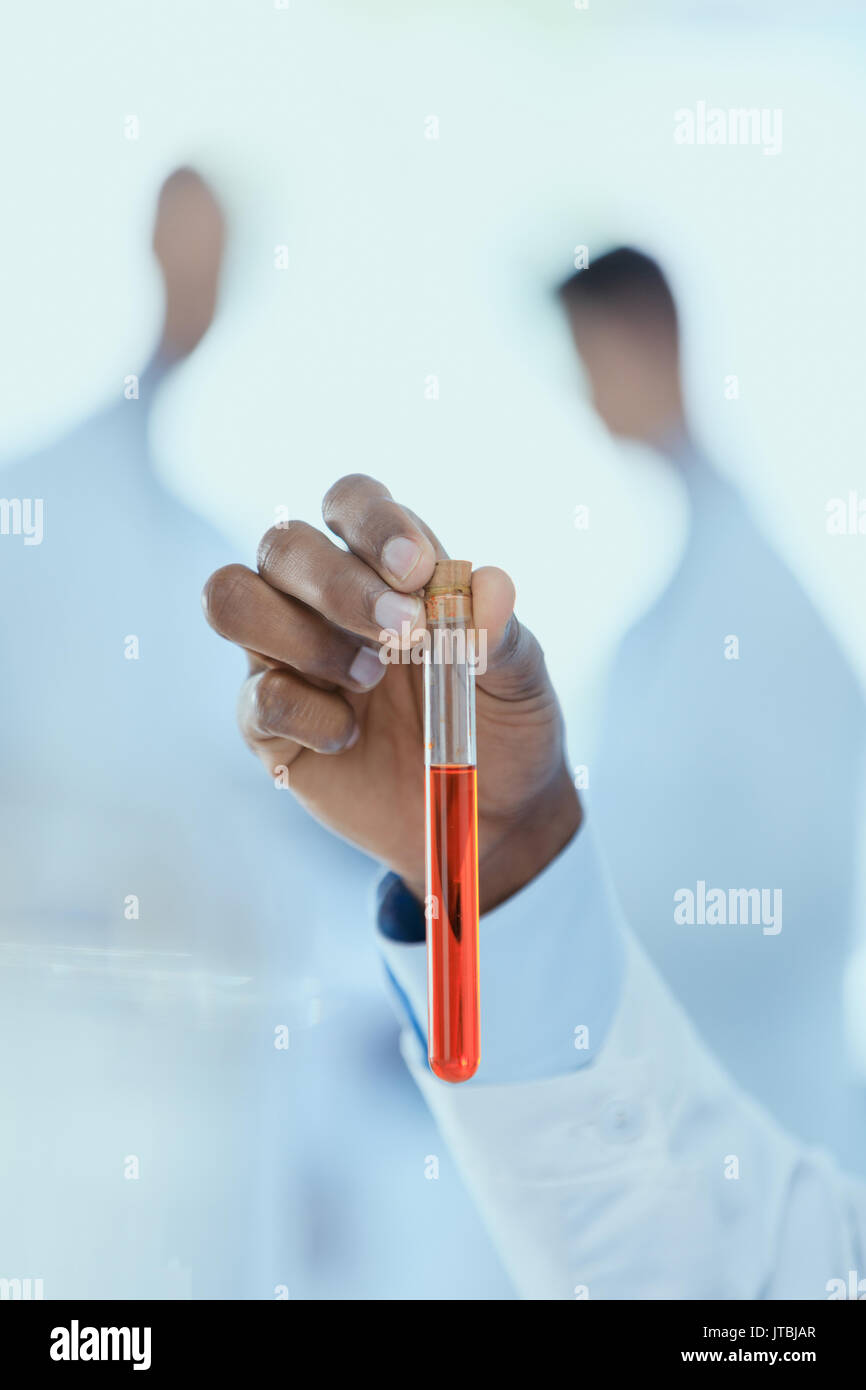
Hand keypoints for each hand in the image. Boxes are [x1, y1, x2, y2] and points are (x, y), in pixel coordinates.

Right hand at [202, 474, 580, 911]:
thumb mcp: (519, 677)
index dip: (373, 523)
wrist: (488, 817)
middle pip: (282, 546)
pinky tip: (350, 736)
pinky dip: (309, 714)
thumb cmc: (500, 724)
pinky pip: (257, 696)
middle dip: (338, 584)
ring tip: (369, 677)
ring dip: (300, 634)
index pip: (349, 503)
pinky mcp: (269, 724)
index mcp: (383, 567)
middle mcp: (320, 599)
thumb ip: (500, 629)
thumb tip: (487, 586)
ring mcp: (286, 657)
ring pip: (231, 598)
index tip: (417, 569)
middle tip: (405, 635)